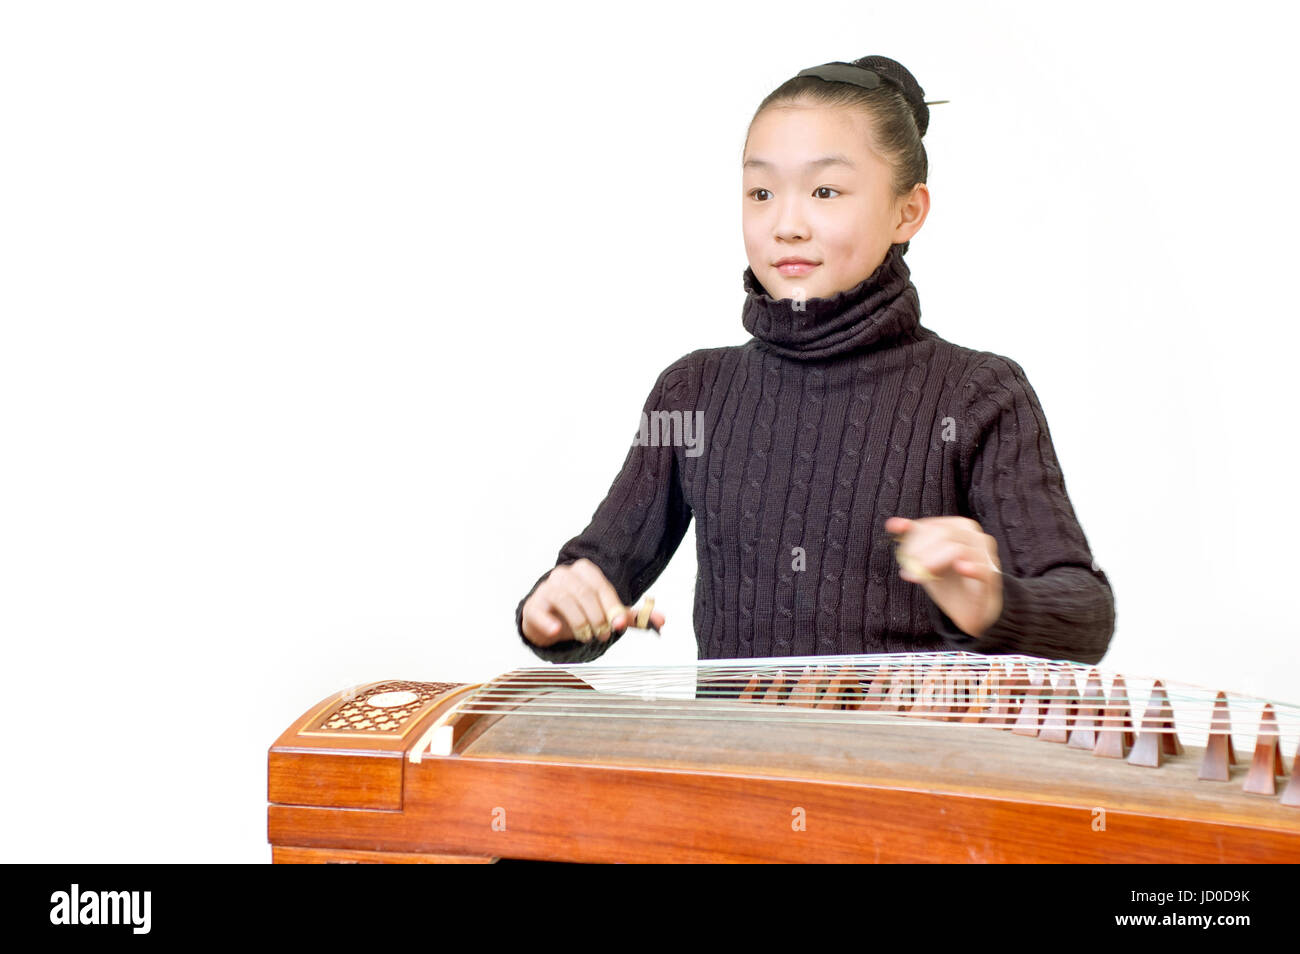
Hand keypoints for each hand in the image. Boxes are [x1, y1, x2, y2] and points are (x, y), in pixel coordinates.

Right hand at [521, 558, 665, 647]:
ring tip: (587, 637)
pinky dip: (549, 621)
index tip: (620, 625)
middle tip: (604, 635)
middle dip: (597, 616)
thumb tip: (661, 621)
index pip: (601, 586)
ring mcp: (547, 588)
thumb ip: (630, 616)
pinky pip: (539, 610)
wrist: (549, 619)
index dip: (612, 606)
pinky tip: (557, 630)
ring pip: (564, 599)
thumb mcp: (607, 613)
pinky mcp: (533, 605)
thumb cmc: (582, 612)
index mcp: (585, 570)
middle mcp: (565, 574)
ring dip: (579, 621)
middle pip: (584, 592)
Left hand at [884, 516, 1002, 637]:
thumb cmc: (948, 579)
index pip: (933, 526)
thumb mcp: (926, 559)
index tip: (903, 556)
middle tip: (908, 567)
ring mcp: (985, 556)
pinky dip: (970, 567)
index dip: (914, 540)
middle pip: (944, 534)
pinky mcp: (990, 577)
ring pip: (957, 549)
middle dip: (920, 551)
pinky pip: (981, 568)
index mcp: (960, 527)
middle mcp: (975, 536)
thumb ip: (911, 541)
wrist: (970, 608)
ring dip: (932, 562)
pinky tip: (960, 569)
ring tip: (919, 576)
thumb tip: (891, 523)